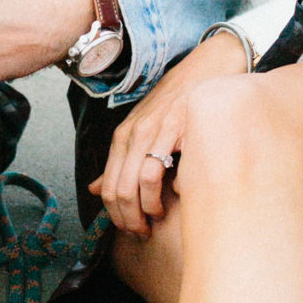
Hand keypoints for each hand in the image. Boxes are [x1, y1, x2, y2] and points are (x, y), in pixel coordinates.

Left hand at [91, 31, 247, 235]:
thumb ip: (120, 161)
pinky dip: (160, 194)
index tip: (132, 230)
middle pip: (118, 191)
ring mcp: (152, 131)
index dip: (116, 217)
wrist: (208, 69)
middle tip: (144, 232)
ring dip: (144, 211)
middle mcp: (132, 134)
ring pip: (133, 185)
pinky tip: (172, 199)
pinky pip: (155, 170)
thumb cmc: (180, 102)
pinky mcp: (172, 130)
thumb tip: (94, 189)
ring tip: (157, 219)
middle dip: (129, 220)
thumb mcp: (145, 128)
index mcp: (123, 136)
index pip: (108, 187)